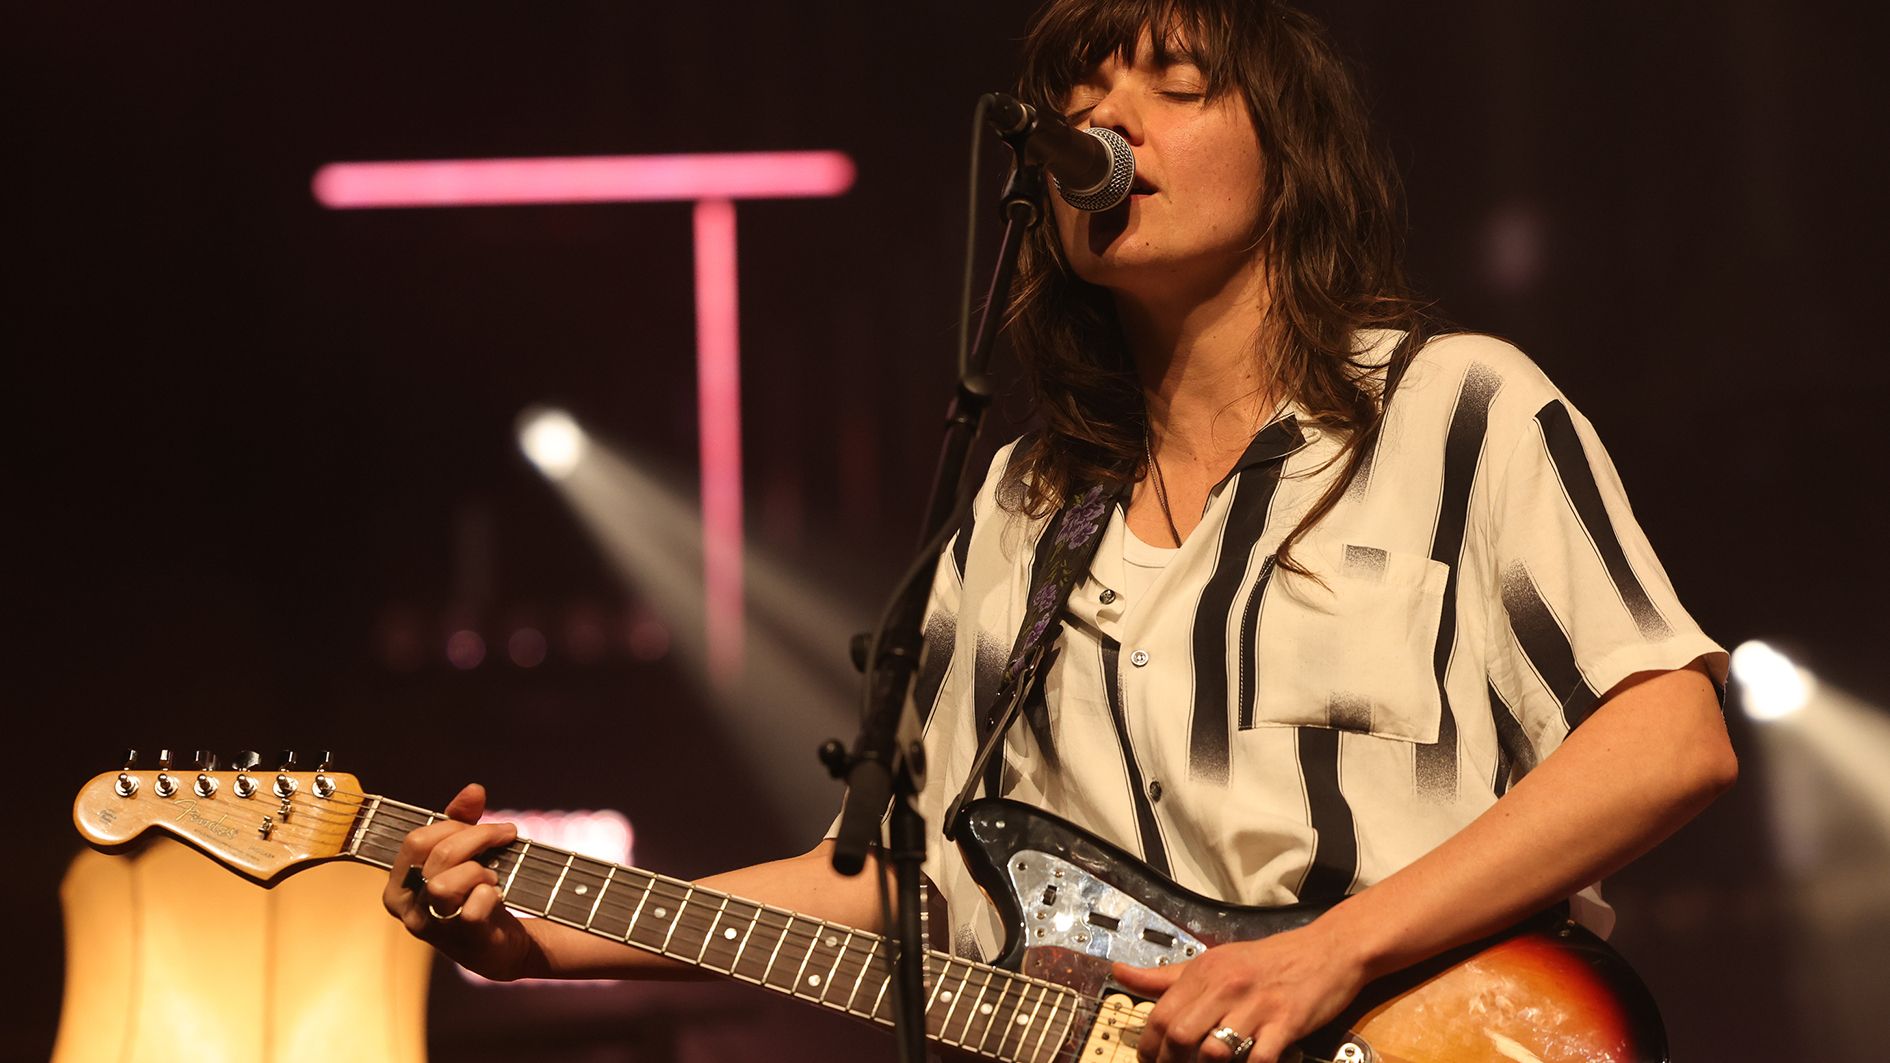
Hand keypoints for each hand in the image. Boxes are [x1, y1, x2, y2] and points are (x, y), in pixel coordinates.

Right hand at [382, 783, 537, 980]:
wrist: (499, 944)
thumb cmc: (474, 893)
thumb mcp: (464, 854)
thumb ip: (463, 820)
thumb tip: (474, 790)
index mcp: (398, 884)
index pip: (416, 841)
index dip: (455, 826)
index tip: (488, 827)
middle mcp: (407, 907)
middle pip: (436, 855)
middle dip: (477, 837)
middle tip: (505, 836)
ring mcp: (431, 927)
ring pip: (444, 884)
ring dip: (478, 871)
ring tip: (492, 876)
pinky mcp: (462, 941)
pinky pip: (473, 908)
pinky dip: (490, 894)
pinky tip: (496, 895)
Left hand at [1112, 923, 1367, 1062]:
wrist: (1326, 950)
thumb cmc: (1264, 961)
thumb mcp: (1213, 961)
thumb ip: (1166, 975)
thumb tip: (1119, 971)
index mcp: (1204, 971)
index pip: (1160, 1014)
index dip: (1149, 1046)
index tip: (1151, 1060)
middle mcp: (1226, 986)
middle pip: (1180, 1035)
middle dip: (1172, 1062)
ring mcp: (1257, 1006)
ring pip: (1214, 1051)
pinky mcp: (1286, 1023)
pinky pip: (1258, 1059)